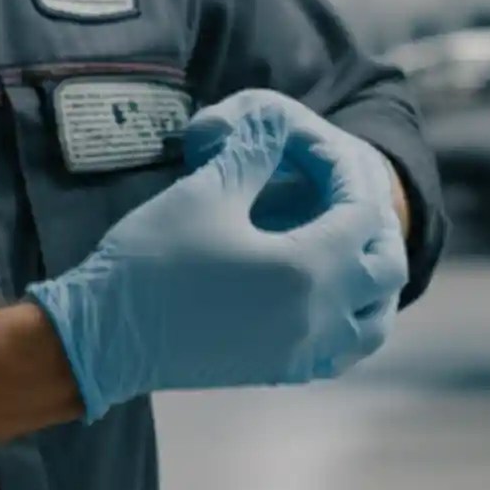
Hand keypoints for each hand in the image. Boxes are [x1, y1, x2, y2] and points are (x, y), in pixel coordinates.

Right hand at [28, 101, 407, 422]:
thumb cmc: (150, 259)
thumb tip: (280, 118)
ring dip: (374, 280)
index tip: (315, 149)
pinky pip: (343, 350)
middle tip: (339, 193)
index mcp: (308, 268)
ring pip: (375, 320)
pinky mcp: (282, 371)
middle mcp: (319, 317)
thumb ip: (257, 148)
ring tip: (347, 245)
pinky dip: (350, 320)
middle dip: (374, 224)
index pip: (361, 211)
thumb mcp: (207, 188)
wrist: (102, 336)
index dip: (344, 171)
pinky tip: (326, 296)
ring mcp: (303, 351)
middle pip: (386, 268)